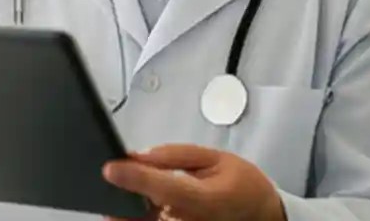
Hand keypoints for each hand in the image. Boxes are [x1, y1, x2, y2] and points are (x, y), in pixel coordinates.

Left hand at [102, 145, 284, 220]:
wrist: (262, 216)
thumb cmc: (242, 185)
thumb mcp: (216, 158)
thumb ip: (177, 155)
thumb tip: (141, 155)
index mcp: (206, 199)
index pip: (166, 189)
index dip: (137, 178)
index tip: (110, 168)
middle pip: (148, 215)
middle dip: (122, 199)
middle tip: (107, 181)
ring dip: (126, 212)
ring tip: (116, 193)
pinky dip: (137, 218)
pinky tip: (129, 207)